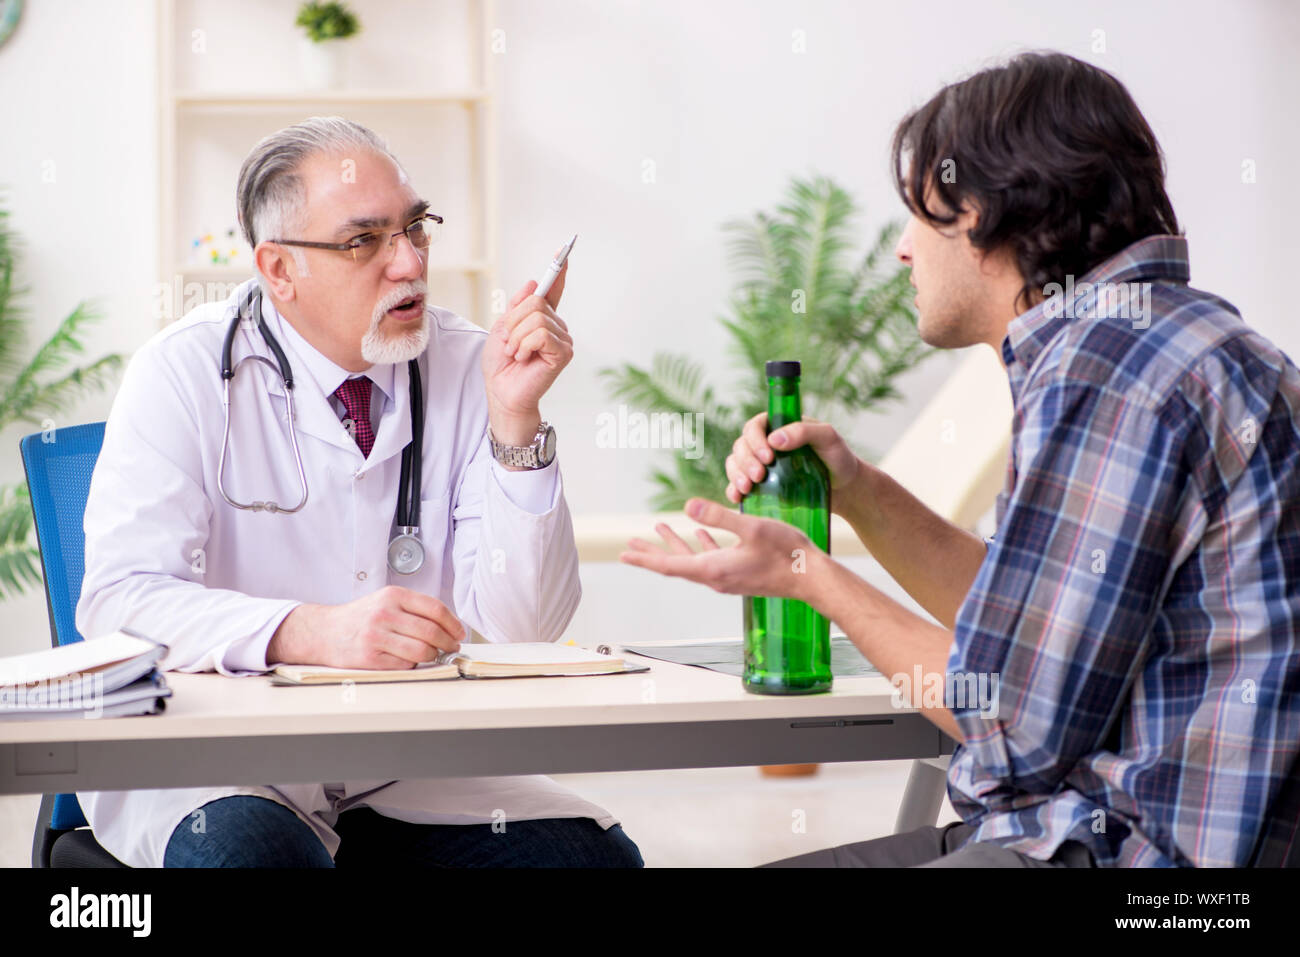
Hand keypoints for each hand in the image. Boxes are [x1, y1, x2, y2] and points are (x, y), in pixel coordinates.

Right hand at [273, 586, 465, 668]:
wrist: (324, 632)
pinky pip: (405, 665)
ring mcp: (376, 637)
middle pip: (431, 632)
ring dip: (433, 656)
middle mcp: (384, 614)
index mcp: (392, 596)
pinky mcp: (370, 658)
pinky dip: (413, 665)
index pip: (435, 609)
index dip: (453, 624)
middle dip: (448, 643)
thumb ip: (414, 608)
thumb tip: (449, 624)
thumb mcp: (385, 600)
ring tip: (433, 655)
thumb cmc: (360, 617)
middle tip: (452, 647)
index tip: (459, 633)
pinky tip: (409, 660)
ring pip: (421, 651)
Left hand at [481, 254, 573, 444]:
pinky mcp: (562, 353)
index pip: (553, 290)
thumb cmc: (502, 365)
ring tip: (516, 354)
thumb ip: (518, 306)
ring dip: (517, 337)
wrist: (501, 392)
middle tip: (511, 344)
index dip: (558, 270)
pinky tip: (524, 358)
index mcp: (542, 319)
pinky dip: (525, 345)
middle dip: (514, 322)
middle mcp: (556, 327)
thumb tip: (533, 283)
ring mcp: (562, 339)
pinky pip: (540, 334)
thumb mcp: (503, 328)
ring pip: (536, 318)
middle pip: (535, 302)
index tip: (564, 250)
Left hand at [619, 497, 823, 602]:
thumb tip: (687, 505)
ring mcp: (728, 578)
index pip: (669, 565)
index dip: (645, 558)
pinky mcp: (739, 574)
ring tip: (659, 531)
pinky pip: (711, 560)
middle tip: (629, 546)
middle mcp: (716, 577)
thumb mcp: (751, 528)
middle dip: (652, 554)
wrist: (812, 578)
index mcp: (714, 569)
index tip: (624, 554)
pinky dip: (701, 546)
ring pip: (692, 561)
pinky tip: (700, 535)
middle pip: (675, 565)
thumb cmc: (786, 552)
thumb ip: (719, 517)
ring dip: (675, 546)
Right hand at [724, 412, 860, 504]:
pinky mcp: (759, 486)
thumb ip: (804, 431)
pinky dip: (733, 490)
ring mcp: (759, 465)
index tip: (768, 457)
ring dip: (736, 475)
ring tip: (748, 488)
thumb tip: (774, 439)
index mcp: (777, 426)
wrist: (844, 487)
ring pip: (735, 464)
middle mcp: (764, 444)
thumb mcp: (828, 437)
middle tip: (759, 476)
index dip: (755, 440)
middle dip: (745, 461)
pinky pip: (737, 485)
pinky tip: (737, 498)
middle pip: (741, 446)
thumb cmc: (837, 457)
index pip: (754, 427)